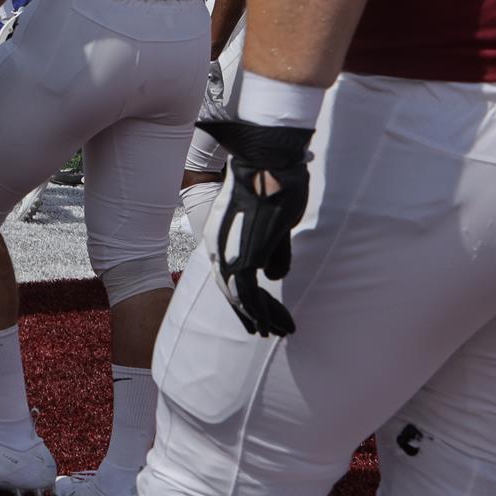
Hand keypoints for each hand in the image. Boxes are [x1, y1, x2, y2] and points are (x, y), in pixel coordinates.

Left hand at [195, 120, 314, 336]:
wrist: (266, 164)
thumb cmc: (274, 187)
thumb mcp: (276, 225)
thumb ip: (273, 252)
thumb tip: (272, 278)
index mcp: (221, 239)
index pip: (232, 278)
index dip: (249, 299)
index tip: (263, 315)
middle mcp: (217, 249)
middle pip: (233, 292)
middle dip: (254, 314)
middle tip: (271, 331)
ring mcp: (226, 254)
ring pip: (241, 298)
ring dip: (261, 318)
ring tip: (279, 332)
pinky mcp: (241, 256)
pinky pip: (248, 295)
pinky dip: (260, 313)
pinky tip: (272, 326)